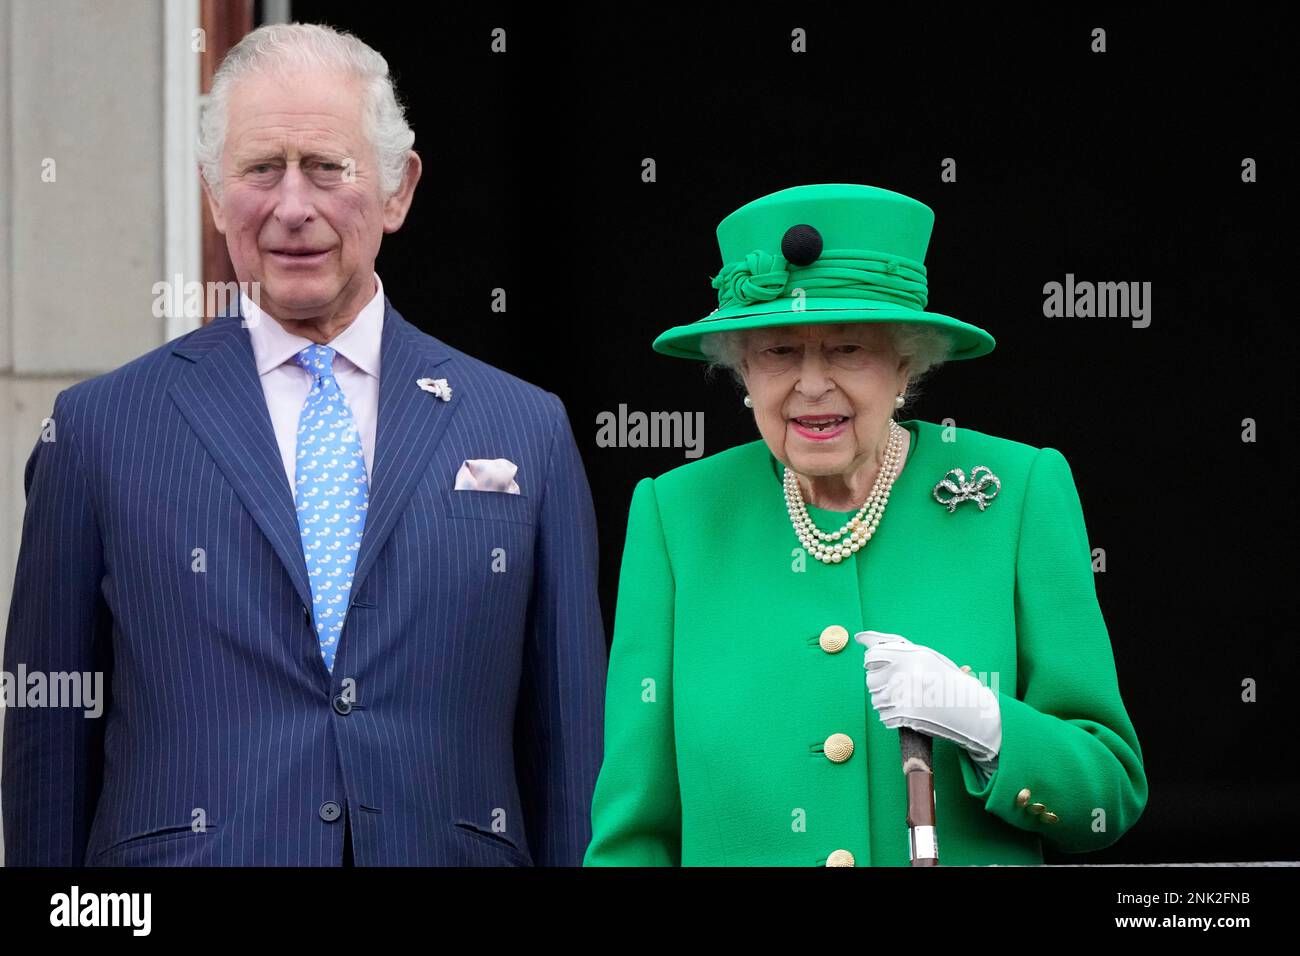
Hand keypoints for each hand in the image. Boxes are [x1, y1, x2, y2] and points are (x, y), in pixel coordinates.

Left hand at [855, 630, 1001, 763]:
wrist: (970, 710)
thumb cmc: (944, 679)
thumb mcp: (922, 656)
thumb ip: (890, 644)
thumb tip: (859, 637)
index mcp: (911, 654)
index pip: (871, 657)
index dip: (874, 663)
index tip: (881, 667)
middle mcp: (906, 672)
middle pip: (871, 680)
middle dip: (880, 684)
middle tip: (899, 686)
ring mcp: (905, 694)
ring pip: (876, 700)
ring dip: (886, 701)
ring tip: (905, 699)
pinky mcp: (905, 715)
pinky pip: (884, 717)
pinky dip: (891, 717)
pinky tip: (906, 712)